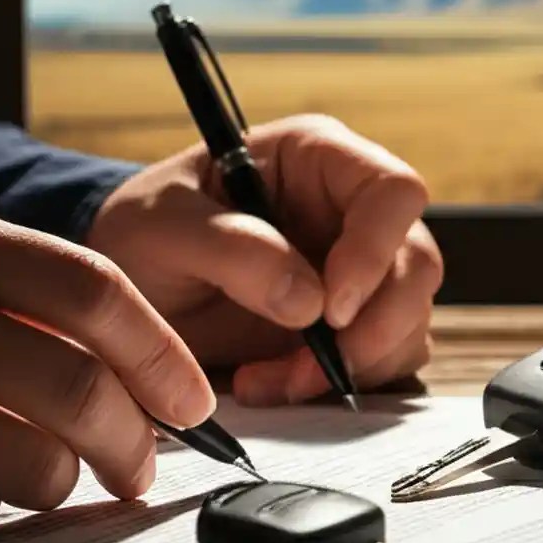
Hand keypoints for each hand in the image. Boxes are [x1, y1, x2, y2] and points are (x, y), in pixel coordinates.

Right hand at [0, 201, 215, 538]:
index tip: (194, 400)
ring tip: (45, 467)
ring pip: (35, 467)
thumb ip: (35, 299)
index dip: (162, 354)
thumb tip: (161, 384)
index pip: (94, 291)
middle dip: (134, 443)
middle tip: (141, 464)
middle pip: (78, 392)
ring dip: (61, 479)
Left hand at [87, 115, 442, 405]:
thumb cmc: (144, 235)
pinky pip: (386, 358)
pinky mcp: (354, 322)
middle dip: (375, 328)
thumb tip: (308, 300)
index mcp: (319, 158)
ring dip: (355, 365)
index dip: (377, 250)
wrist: (125, 292)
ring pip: (410, 319)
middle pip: (417, 264)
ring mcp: (361, 269)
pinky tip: (278, 383)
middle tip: (310, 367)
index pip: (392, 191)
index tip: (330, 310)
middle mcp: (354, 210)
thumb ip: (231, 249)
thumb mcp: (160, 228)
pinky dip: (342, 384)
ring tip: (274, 380)